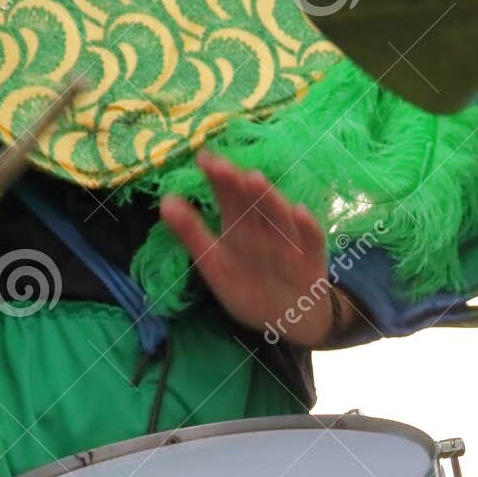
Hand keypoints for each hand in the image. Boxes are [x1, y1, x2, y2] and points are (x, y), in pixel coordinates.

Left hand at [161, 153, 358, 348]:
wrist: (290, 318)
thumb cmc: (249, 286)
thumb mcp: (214, 263)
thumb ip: (191, 233)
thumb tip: (165, 201)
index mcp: (240, 224)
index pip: (227, 195)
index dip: (216, 178)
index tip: (202, 159)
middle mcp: (263, 226)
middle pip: (250, 201)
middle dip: (236, 184)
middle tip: (221, 166)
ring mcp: (288, 239)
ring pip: (277, 215)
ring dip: (267, 197)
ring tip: (253, 179)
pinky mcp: (312, 256)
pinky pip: (311, 239)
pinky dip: (306, 227)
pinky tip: (299, 212)